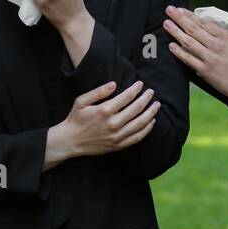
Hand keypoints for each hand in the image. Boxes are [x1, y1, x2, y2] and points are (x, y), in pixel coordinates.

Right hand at [43, 80, 158, 168]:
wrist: (70, 141)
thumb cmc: (75, 119)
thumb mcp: (81, 101)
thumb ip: (98, 92)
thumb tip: (114, 84)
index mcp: (104, 110)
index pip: (127, 97)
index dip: (136, 89)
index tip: (141, 84)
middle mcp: (113, 123)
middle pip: (136, 109)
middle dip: (146, 98)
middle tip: (151, 92)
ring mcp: (117, 136)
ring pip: (140, 123)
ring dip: (151, 113)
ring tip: (156, 105)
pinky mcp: (118, 145)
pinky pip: (138, 137)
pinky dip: (147, 129)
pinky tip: (151, 121)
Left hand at [163, 6, 227, 101]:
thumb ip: (225, 35)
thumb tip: (211, 28)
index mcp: (225, 36)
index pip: (204, 22)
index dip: (190, 15)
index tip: (181, 10)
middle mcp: (216, 45)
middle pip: (194, 29)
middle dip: (179, 18)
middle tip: (169, 10)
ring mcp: (210, 58)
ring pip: (188, 42)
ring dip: (175, 31)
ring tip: (166, 24)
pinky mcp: (205, 70)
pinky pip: (188, 59)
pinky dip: (179, 52)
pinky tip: (171, 45)